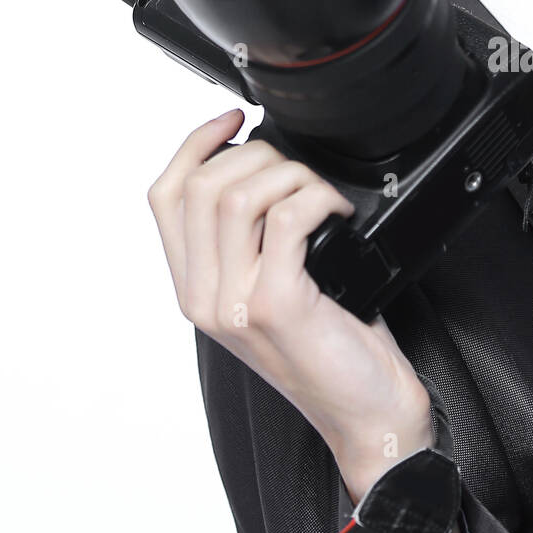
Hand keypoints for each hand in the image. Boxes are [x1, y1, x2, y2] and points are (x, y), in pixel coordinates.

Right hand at [146, 107, 434, 503]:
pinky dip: (318, 199)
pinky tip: (339, 213)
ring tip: (322, 194)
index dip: (194, 144)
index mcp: (195, 289)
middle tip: (299, 170)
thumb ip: (252, 242)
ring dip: (291, 175)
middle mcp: (204, 298)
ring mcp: (236, 303)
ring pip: (238, 195)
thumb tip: (265, 168)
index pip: (164, 196)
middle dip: (256, 155)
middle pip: (199, 186)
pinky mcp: (277, 304)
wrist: (367, 413)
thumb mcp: (276, 290)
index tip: (232, 119)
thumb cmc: (334, 350)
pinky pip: (287, 218)